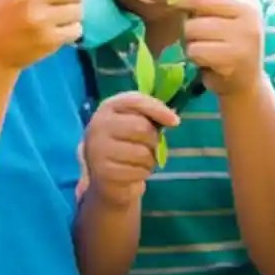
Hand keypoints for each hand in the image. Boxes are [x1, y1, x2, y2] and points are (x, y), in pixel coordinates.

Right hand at [83, 91, 180, 205]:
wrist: (102, 172)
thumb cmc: (125, 141)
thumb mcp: (133, 121)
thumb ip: (149, 114)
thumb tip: (173, 119)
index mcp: (108, 107)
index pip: (136, 101)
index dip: (158, 109)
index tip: (175, 121)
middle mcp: (99, 125)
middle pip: (142, 128)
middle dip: (154, 140)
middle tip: (150, 145)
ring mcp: (99, 149)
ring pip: (142, 153)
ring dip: (150, 160)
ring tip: (141, 160)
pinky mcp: (104, 171)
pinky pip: (138, 171)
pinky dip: (142, 173)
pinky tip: (133, 171)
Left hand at [177, 0, 263, 97]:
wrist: (246, 82)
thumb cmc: (228, 44)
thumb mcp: (225, 14)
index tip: (196, 12)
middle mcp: (250, 10)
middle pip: (198, 0)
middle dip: (191, 18)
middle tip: (201, 34)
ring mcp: (244, 33)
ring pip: (193, 26)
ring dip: (191, 41)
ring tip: (206, 48)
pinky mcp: (234, 56)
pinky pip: (195, 49)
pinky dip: (195, 58)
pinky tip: (209, 62)